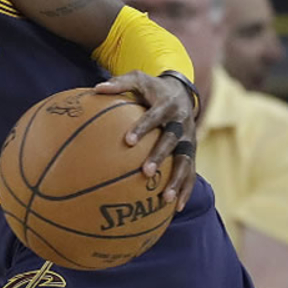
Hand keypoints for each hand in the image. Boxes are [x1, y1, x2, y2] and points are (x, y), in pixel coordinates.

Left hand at [94, 71, 198, 209]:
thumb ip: (118, 83)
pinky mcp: (192, 152)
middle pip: (172, 141)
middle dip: (160, 157)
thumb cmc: (152, 88)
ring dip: (178, 180)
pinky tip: (177, 208)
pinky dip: (186, 189)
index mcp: (166, 105)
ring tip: (167, 199)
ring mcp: (189, 139)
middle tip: (145, 172)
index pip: (154, 117)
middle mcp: (181, 123)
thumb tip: (95, 88)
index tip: (128, 141)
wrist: (182, 91)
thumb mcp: (137, 79)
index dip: (142, 128)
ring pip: (186, 161)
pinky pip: (191, 172)